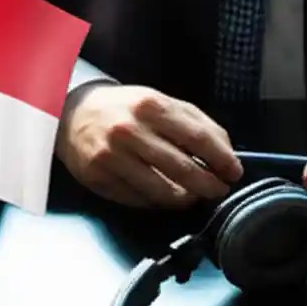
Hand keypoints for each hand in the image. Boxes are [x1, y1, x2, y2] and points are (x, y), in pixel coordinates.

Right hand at [55, 84, 243, 207]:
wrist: (72, 113)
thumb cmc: (126, 109)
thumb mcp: (161, 102)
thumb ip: (195, 122)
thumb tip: (225, 151)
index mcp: (151, 106)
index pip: (197, 137)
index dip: (221, 159)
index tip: (234, 172)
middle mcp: (129, 131)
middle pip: (182, 169)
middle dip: (209, 185)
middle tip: (219, 190)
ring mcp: (112, 157)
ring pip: (161, 191)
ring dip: (186, 199)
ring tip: (194, 196)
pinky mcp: (98, 178)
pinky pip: (138, 200)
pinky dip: (158, 202)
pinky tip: (165, 195)